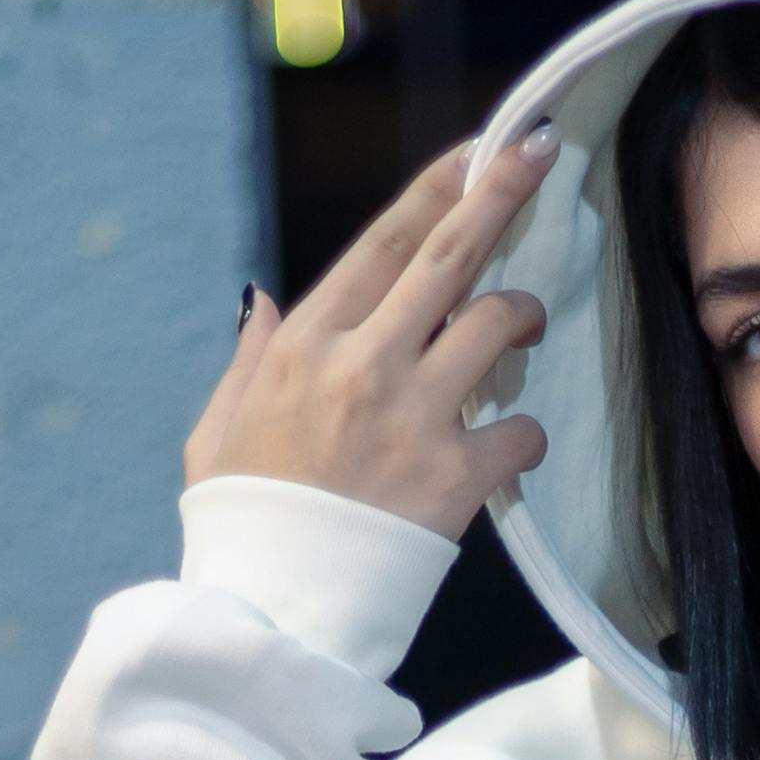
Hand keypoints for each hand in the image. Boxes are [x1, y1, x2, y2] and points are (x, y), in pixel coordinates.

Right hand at [183, 124, 555, 534]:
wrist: (275, 610)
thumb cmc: (244, 521)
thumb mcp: (220, 429)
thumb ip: (249, 359)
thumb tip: (260, 300)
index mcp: (305, 342)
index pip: (386, 240)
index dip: (439, 186)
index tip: (477, 149)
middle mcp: (364, 363)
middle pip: (451, 254)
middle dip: (502, 190)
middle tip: (540, 150)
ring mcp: (415, 415)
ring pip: (498, 324)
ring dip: (523, 315)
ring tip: (526, 325)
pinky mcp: (457, 475)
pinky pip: (521, 429)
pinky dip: (525, 433)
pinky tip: (510, 445)